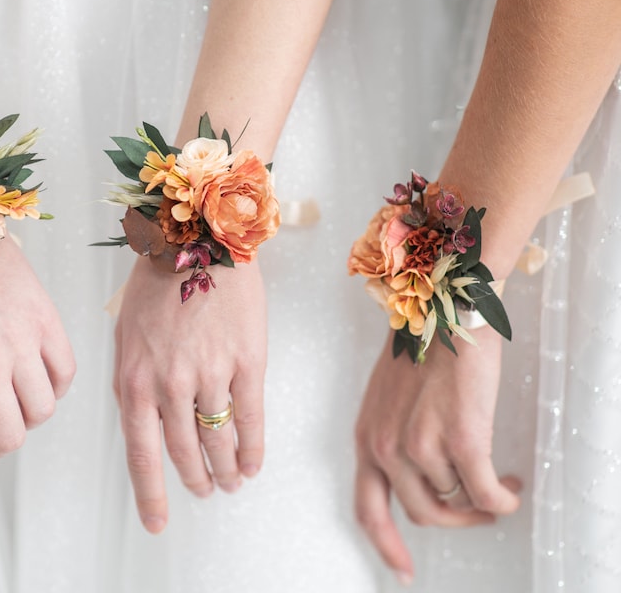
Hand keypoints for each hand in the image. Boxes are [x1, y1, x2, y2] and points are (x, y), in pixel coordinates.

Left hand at [113, 256, 266, 533]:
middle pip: (184, 453)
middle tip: (203, 491)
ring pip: (218, 440)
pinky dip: (252, 448)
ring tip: (230, 482)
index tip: (159, 521)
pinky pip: (250, 418)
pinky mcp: (246, 361)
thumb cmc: (158, 281)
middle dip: (194, 480)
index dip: (152, 495)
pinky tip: (253, 463)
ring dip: (224, 469)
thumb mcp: (125, 332)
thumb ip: (132, 380)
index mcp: (133, 379)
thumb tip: (144, 422)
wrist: (199, 240)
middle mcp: (169, 385)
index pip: (142, 454)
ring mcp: (210, 374)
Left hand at [354, 328, 520, 583]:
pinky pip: (486, 494)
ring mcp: (422, 445)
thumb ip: (392, 439)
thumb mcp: (386, 400)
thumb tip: (420, 479)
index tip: (401, 569)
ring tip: (498, 484)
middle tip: (478, 508)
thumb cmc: (420, 349)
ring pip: (457, 501)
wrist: (444, 311)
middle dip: (455, 519)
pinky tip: (511, 485)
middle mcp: (386, 447)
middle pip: (422, 513)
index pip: (367, 508)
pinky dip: (502, 498)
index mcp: (366, 438)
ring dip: (481, 501)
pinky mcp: (461, 440)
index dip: (385, 544)